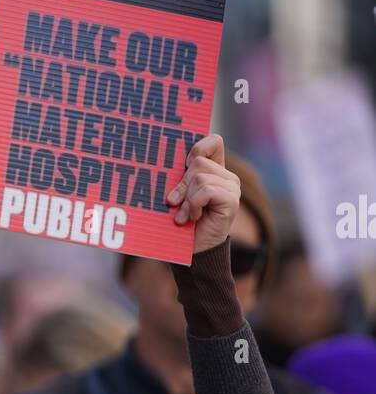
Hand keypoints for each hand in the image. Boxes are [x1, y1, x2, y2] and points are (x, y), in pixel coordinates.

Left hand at [166, 133, 240, 254]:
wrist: (194, 252)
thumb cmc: (182, 222)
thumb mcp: (178, 194)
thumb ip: (179, 176)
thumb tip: (162, 160)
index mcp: (215, 170)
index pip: (213, 141)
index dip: (198, 147)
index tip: (184, 163)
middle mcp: (226, 176)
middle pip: (198, 161)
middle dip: (182, 183)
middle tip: (175, 202)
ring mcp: (232, 188)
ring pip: (200, 176)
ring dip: (187, 198)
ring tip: (185, 214)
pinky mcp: (232, 200)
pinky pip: (206, 190)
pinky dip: (194, 204)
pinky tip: (193, 217)